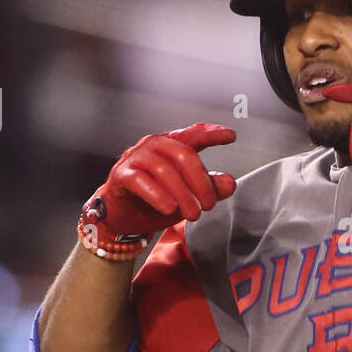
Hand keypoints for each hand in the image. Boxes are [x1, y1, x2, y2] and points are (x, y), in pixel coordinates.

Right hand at [82, 123, 236, 243]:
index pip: (194, 134)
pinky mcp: (121, 175)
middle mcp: (154, 146)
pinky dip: (158, 196)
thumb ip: (210, 188)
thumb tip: (229, 183)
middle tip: (209, 205)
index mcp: (172, 146)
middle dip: (201, 181)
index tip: (230, 136)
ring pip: (164, 169)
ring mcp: (136, 158)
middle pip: (184, 154)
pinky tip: (169, 208)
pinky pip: (140, 181)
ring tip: (193, 214)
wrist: (123, 217)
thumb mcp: (189, 196)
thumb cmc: (156, 200)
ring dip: (183, 194)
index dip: (212, 133)